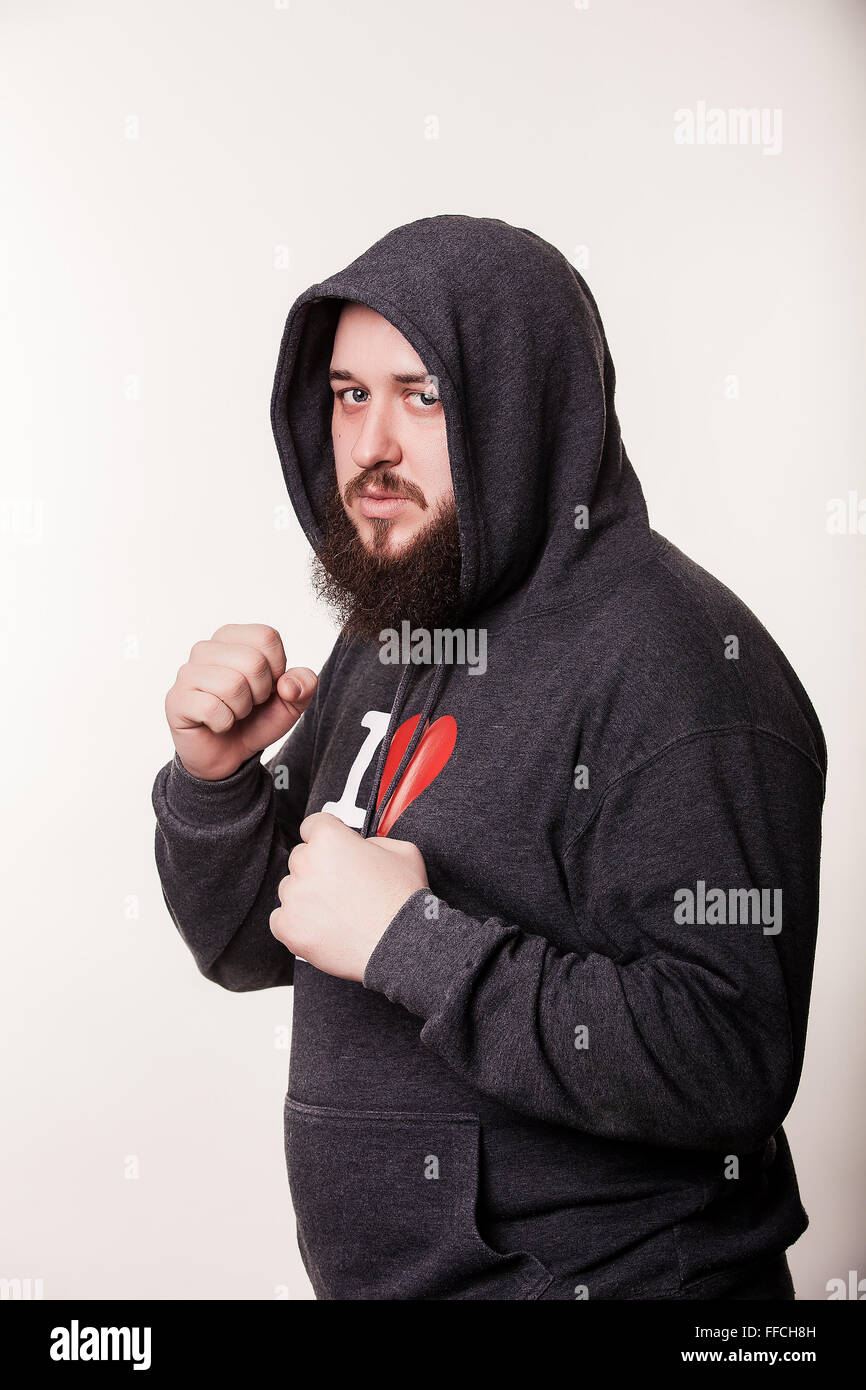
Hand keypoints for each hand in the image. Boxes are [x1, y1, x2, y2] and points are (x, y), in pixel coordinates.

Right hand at [164, 622, 316, 779]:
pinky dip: (224, 723)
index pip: (267, 637)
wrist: (228, 755)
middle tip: (248, 704)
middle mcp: (206, 648)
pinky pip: (212, 708)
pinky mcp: (176, 699)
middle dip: (260, 693)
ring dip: (241, 709)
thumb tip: (289, 684)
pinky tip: (216, 723)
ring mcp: (187, 673)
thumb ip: (304, 685)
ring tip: (232, 712)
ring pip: (232, 684)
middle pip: (252, 661)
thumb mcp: (290, 702)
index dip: (277, 668)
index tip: (267, 686)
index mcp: (232, 637)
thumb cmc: (255, 720)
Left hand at [270, 812, 428, 980]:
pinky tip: (322, 929)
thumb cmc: (403, 900)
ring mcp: (294, 895)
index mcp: (330, 838)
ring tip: (336, 913)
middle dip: (317, 870)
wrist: (400, 944)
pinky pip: (280, 920)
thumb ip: (374, 841)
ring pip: (290, 890)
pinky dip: (297, 925)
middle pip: (300, 858)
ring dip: (307, 897)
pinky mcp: (287, 926)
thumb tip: (361, 847)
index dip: (324, 837)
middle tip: (341, 888)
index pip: (312, 826)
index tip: (332, 850)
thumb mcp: (403, 851)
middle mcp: (306, 862)